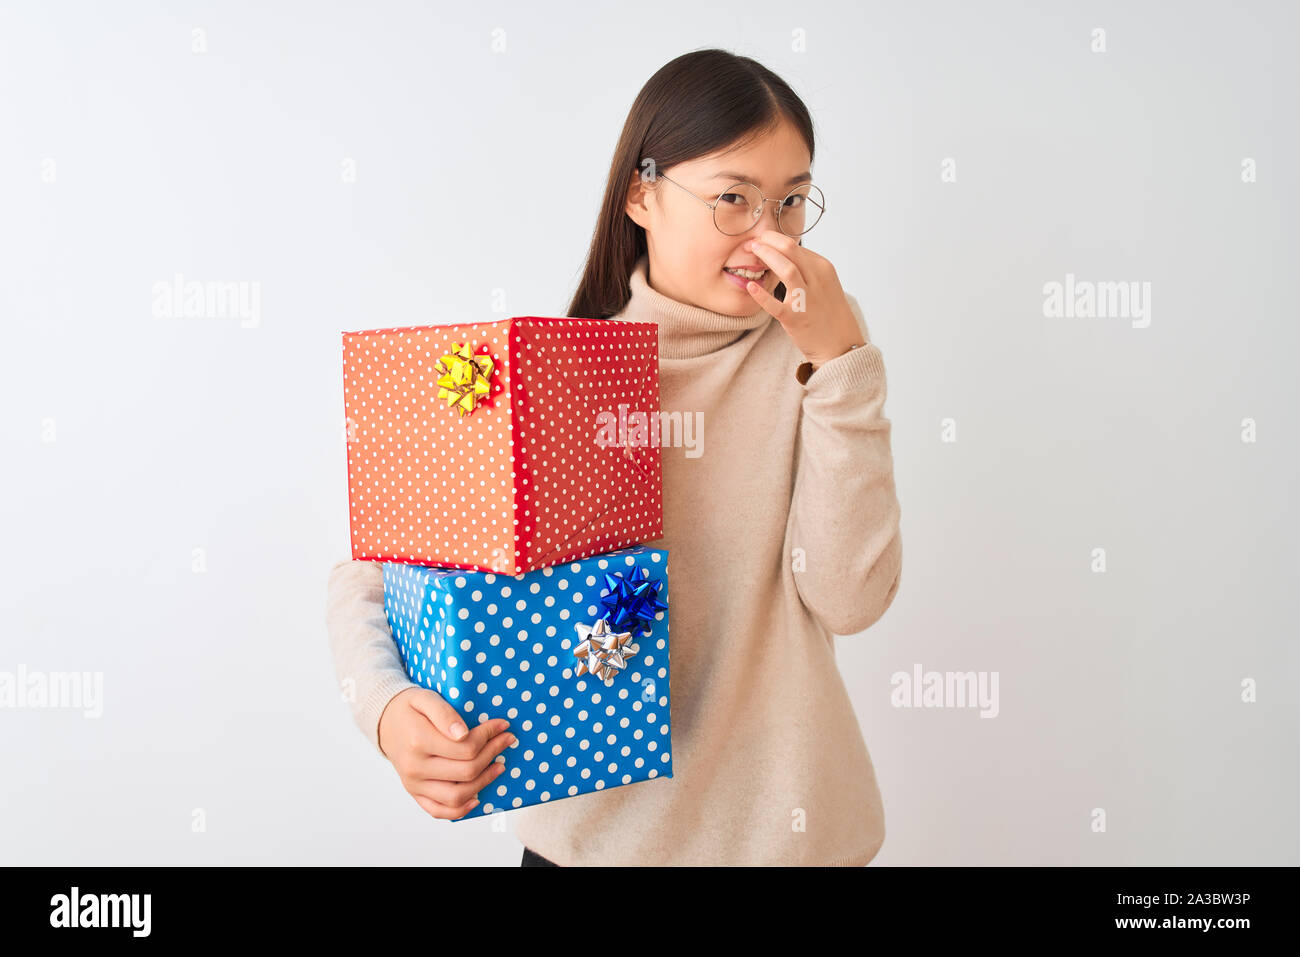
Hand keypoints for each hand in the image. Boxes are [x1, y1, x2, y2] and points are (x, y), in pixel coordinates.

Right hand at [377, 686, 514, 820]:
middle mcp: (415, 767)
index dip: (489, 736)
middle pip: (466, 771)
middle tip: (506, 740)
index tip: (503, 725)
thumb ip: (444, 713)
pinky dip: (461, 810)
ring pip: (457, 795)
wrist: (385, 722)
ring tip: (499, 766)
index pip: (466, 747)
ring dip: (485, 782)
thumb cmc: (409, 708)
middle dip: (492, 754)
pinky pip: (439, 811)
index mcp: (418, 741)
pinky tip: (478, 797)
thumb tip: (463, 734)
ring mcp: (414, 784)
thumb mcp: (425, 698)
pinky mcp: (415, 793)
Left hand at [742, 230, 865, 368]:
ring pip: (786, 269)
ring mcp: (807, 299)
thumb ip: (807, 268)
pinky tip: (750, 286)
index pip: (795, 245)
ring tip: (751, 251)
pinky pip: (775, 304)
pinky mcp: (795, 318)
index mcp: (824, 268)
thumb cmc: (829, 314)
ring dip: (766, 256)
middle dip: (768, 241)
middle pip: (790, 249)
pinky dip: (761, 294)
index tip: (761, 239)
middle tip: (753, 241)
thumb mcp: (825, 284)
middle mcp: (817, 280)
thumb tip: (785, 254)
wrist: (840, 345)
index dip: (775, 239)